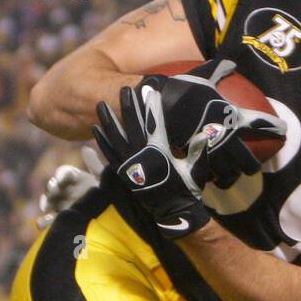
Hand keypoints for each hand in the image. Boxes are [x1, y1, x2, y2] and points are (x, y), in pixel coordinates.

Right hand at [37, 147, 105, 230]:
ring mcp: (63, 206)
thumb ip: (95, 165)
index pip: (63, 173)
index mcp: (76, 180)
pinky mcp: (61, 221)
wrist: (113, 219)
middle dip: (52, 188)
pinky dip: (43, 221)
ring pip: (48, 202)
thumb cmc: (109, 198)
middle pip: (53, 186)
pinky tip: (42, 223)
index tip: (63, 179)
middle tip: (54, 191)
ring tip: (46, 207)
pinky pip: (48, 221)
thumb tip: (85, 148)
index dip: (62, 175)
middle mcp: (67, 192)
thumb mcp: (104, 181)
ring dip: (46, 203)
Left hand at [93, 82, 212, 237]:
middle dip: (127, 107)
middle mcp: (143, 157)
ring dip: (108, 121)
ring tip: (100, 104)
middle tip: (123, 89)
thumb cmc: (187, 187)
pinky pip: (109, 155)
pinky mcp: (124, 174)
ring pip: (116, 138)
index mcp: (161, 153)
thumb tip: (205, 133)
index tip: (149, 89)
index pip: (155, 124)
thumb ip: (198, 150)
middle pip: (132, 126)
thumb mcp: (197, 169)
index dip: (152, 106)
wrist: (174, 211)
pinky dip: (102, 141)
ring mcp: (131, 166)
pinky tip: (95, 128)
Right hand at [142, 59, 284, 189]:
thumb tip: (231, 62)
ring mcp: (214, 154)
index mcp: (233, 117)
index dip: (275, 128)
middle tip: (250, 166)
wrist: (158, 110)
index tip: (282, 131)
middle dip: (252, 166)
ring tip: (227, 176)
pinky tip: (208, 177)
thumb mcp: (201, 76)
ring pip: (231, 175)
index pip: (261, 124)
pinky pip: (209, 178)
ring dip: (231, 176)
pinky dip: (210, 179)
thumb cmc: (181, 91)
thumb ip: (217, 70)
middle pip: (249, 161)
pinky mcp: (198, 165)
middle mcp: (227, 138)